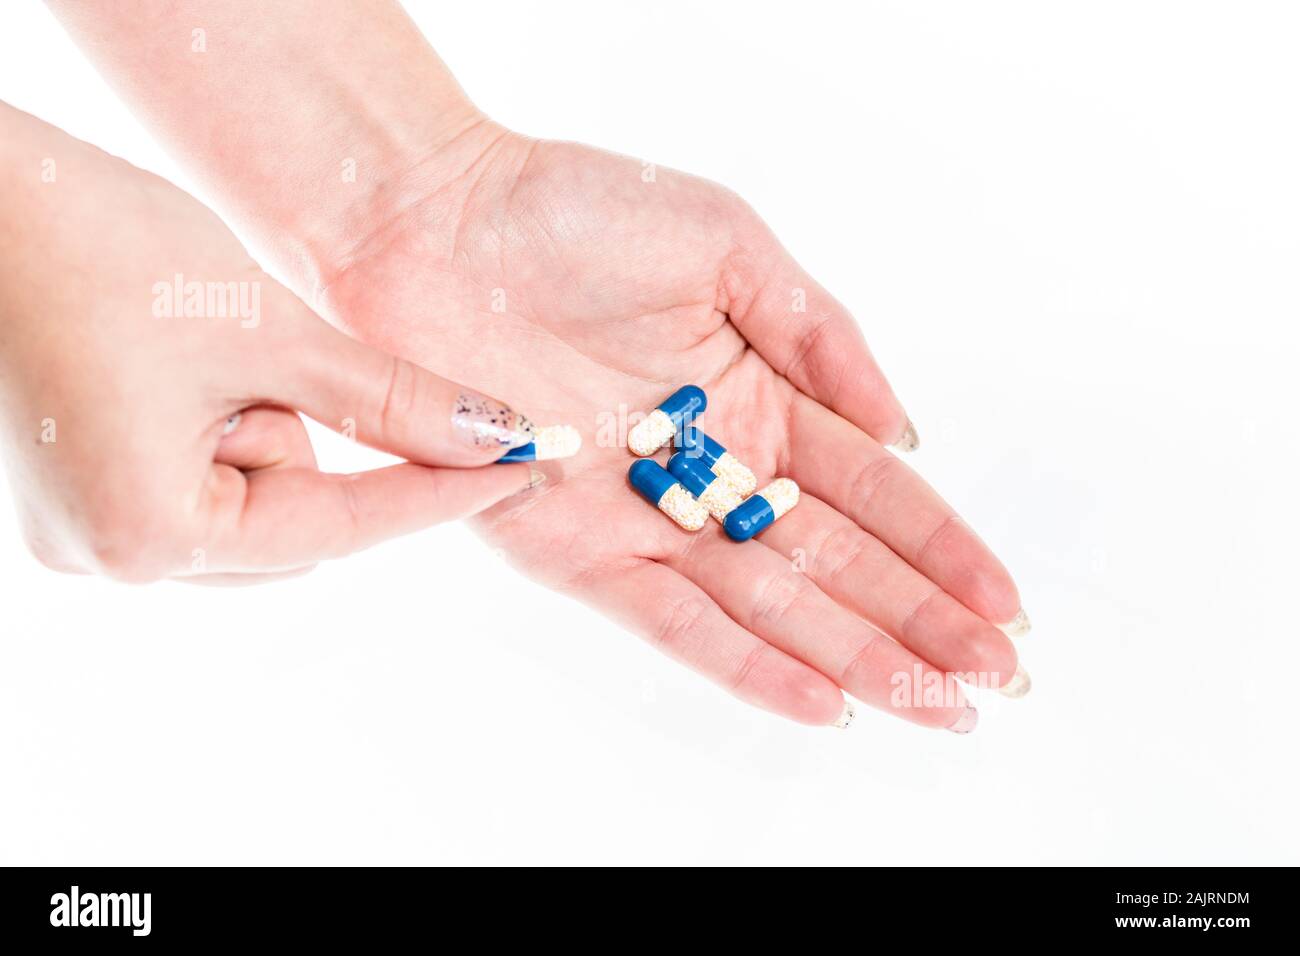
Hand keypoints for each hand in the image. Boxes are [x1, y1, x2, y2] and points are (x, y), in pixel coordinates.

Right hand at [0, 106, 539, 584]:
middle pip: (296, 526)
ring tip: (212, 344)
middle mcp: (110, 553)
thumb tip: (495, 437)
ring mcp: (88, 527)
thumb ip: (389, 398)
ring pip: (256, 503)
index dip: (445, 493)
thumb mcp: (266, 329)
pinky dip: (233, 428)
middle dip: (327, 449)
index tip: (526, 472)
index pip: (344, 528)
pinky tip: (196, 362)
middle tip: (309, 364)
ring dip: (273, 430)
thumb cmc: (89, 245)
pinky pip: (204, 481)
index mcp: (148, 531)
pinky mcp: (84, 489)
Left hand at [317, 125, 1027, 728]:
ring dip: (855, 656)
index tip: (1005, 604)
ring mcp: (646, 517)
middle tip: (999, 682)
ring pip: (769, 603)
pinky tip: (822, 701)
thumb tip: (906, 431)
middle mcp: (710, 471)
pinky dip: (745, 660)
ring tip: (935, 705)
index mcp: (758, 399)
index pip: (872, 489)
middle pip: (834, 561)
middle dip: (919, 622)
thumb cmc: (575, 214)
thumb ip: (821, 337)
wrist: (435, 225)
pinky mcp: (573, 550)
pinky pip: (669, 618)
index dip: (941, 547)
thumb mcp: (728, 247)